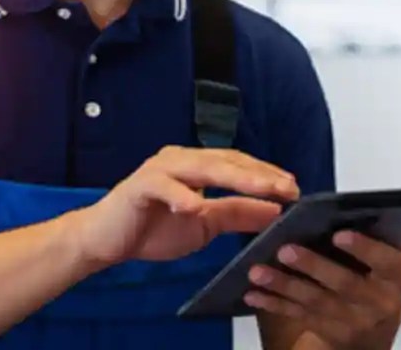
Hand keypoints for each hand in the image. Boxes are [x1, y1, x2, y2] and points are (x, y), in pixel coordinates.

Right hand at [73, 146, 300, 267]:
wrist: (106, 240)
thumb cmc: (153, 227)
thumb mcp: (205, 224)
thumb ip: (237, 214)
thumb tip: (275, 210)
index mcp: (198, 166)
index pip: (239, 164)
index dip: (267, 175)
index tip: (295, 188)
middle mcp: (181, 159)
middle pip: (227, 161)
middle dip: (259, 175)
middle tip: (287, 188)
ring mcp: (160, 169)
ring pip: (203, 168)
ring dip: (234, 178)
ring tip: (261, 190)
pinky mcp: (139, 185)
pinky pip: (163, 187)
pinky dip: (181, 196)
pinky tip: (197, 207)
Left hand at [244, 202, 400, 348]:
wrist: (373, 338)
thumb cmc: (384, 285)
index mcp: (398, 279)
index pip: (386, 263)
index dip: (364, 250)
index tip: (340, 233)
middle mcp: (377, 303)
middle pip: (343, 284)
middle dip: (313, 265)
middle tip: (285, 247)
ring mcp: (350, 321)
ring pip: (315, 301)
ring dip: (285, 285)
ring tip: (259, 267)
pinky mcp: (326, 331)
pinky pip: (297, 316)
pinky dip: (273, 303)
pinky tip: (253, 290)